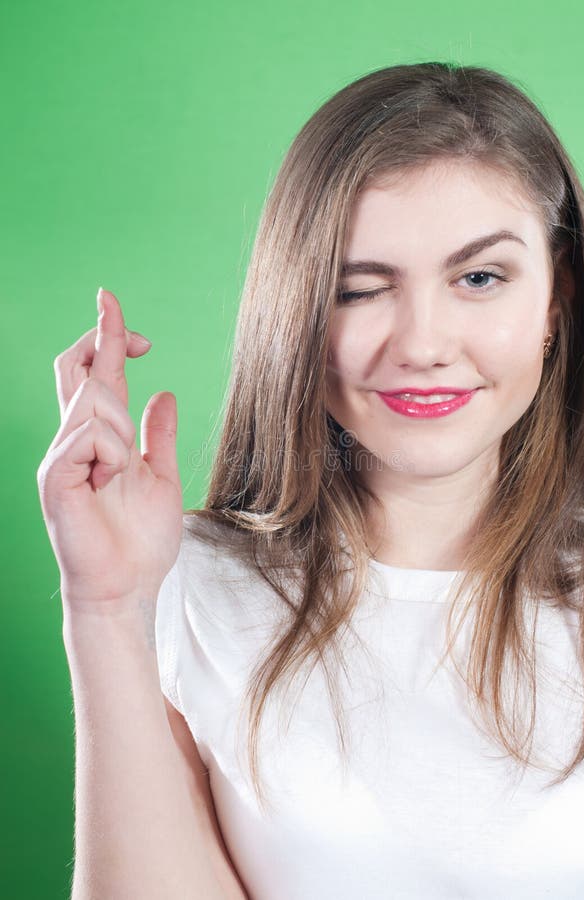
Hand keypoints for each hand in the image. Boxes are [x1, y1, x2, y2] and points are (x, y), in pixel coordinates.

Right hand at [36, 288, 182, 613]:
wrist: (128, 586)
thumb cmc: (141, 540)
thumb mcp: (162, 477)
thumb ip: (160, 436)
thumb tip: (164, 393)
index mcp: (101, 438)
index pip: (96, 373)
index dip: (105, 334)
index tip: (111, 300)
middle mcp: (76, 440)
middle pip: (79, 369)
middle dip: (106, 342)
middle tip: (139, 341)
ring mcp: (61, 456)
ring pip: (95, 402)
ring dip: (122, 430)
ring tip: (121, 474)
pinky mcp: (55, 476)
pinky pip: (88, 436)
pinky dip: (112, 454)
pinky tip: (110, 482)